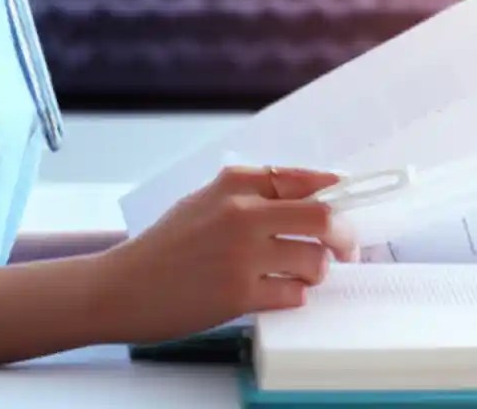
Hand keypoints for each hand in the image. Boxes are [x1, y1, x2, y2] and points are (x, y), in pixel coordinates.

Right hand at [97, 166, 358, 342]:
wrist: (121, 287)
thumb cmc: (166, 246)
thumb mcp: (205, 201)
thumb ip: (254, 195)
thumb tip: (315, 195)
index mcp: (235, 183)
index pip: (307, 180)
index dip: (341, 193)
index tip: (355, 203)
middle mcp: (241, 213)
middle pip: (323, 219)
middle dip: (346, 237)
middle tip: (348, 250)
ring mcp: (241, 254)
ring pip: (314, 261)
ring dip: (316, 272)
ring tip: (299, 276)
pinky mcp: (238, 294)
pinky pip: (293, 295)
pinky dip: (293, 296)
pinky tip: (274, 293)